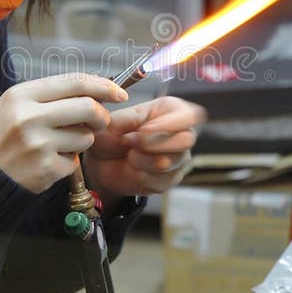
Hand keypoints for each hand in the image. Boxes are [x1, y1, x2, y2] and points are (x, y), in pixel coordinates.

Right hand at [0, 73, 127, 192]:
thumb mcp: (14, 107)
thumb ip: (50, 97)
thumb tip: (94, 92)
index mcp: (21, 95)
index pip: (74, 82)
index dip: (102, 85)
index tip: (119, 92)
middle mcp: (29, 117)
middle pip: (88, 107)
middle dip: (101, 115)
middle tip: (100, 121)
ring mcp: (38, 144)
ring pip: (85, 137)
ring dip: (81, 141)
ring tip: (58, 145)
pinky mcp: (45, 169)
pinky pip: (74, 161)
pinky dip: (67, 162)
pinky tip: (46, 162)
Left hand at [85, 96, 205, 197]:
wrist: (101, 162)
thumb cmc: (110, 135)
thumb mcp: (115, 120)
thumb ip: (132, 119)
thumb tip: (148, 129)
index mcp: (171, 111)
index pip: (190, 115)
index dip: (169, 124)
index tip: (143, 129)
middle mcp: (181, 133)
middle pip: (186, 140)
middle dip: (151, 143)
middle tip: (128, 142)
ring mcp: (179, 158)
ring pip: (170, 161)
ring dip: (141, 160)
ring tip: (128, 155)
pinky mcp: (171, 179)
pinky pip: (162, 181)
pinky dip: (141, 176)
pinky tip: (132, 169)